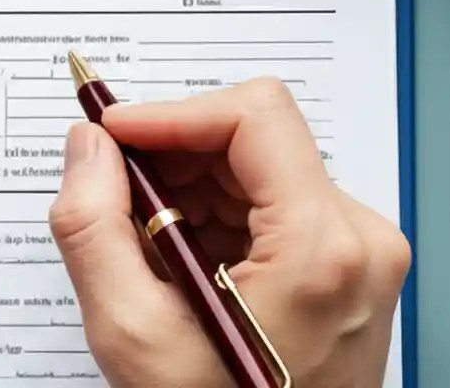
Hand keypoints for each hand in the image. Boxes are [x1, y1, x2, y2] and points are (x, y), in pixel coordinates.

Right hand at [49, 79, 411, 387]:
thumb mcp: (134, 334)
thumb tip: (88, 148)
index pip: (254, 116)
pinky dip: (218, 217)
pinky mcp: (350, 267)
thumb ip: (94, 227)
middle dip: (174, 157)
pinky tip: (183, 264)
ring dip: (192, 190)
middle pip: (257, 140)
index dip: (172, 114)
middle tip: (114, 194)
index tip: (115, 132)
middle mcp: (359, 240)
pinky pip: (276, 206)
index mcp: (321, 249)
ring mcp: (361, 255)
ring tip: (147, 246)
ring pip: (262, 170)